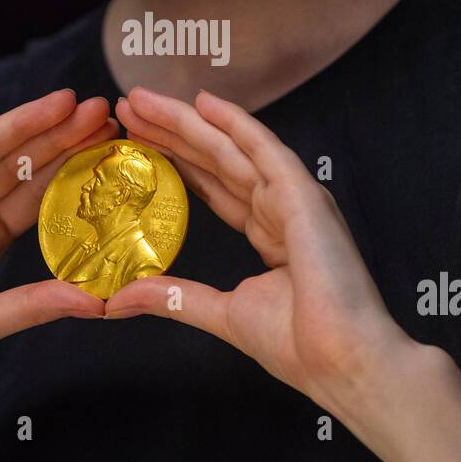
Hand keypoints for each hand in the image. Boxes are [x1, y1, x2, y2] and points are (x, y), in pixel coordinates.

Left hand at [110, 86, 412, 411]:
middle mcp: (281, 209)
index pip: (212, 186)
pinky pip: (264, 150)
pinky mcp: (303, 196)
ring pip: (231, 149)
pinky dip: (235, 124)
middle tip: (127, 108)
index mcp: (269, 234)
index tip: (135, 143)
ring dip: (186, 122)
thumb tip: (118, 299)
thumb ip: (173, 297)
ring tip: (142, 99)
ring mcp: (294, 199)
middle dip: (170, 133)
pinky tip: (203, 102)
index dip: (175, 162)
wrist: (342, 362)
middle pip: (215, 160)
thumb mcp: (220, 313)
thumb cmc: (300, 346)